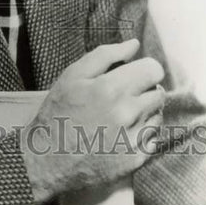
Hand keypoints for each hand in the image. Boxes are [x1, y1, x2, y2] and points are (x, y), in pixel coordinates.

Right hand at [21, 39, 164, 204]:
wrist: (47, 158)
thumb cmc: (58, 112)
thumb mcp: (72, 76)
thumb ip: (105, 55)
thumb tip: (134, 45)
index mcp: (110, 88)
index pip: (153, 70)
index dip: (144, 69)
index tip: (134, 74)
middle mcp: (126, 113)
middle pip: (158, 92)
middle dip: (143, 90)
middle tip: (123, 96)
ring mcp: (133, 138)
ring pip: (157, 115)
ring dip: (144, 112)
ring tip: (120, 116)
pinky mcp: (136, 159)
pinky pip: (153, 138)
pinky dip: (141, 133)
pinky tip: (121, 133)